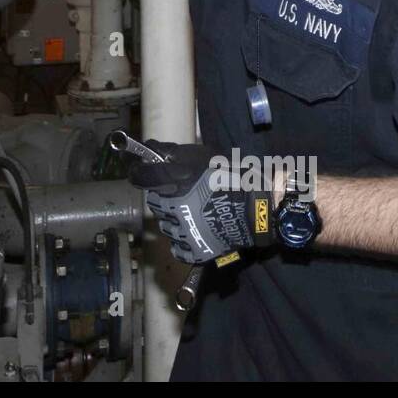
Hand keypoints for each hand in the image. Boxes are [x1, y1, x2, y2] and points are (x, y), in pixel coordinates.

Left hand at [126, 140, 273, 264]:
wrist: (258, 207)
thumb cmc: (230, 176)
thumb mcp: (202, 155)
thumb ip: (173, 152)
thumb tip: (151, 147)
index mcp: (175, 182)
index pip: (141, 177)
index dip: (139, 172)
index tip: (139, 171)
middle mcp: (174, 208)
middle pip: (154, 203)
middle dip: (162, 197)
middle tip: (177, 193)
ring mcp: (184, 231)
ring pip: (165, 225)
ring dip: (172, 218)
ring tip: (189, 212)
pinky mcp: (196, 249)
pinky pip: (177, 248)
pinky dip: (181, 241)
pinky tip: (191, 231)